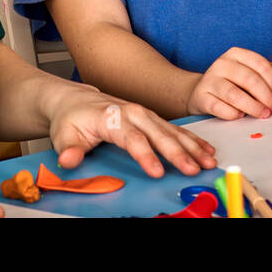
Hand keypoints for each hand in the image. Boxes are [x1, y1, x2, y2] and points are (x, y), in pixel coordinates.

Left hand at [43, 81, 217, 177]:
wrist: (77, 100)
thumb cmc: (73, 118)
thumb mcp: (64, 134)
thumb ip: (69, 149)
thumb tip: (68, 160)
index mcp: (113, 116)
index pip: (132, 138)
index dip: (146, 155)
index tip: (158, 171)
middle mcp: (133, 113)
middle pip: (159, 134)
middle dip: (178, 153)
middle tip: (193, 169)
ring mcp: (145, 114)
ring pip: (173, 131)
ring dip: (192, 147)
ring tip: (208, 162)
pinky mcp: (153, 119)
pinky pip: (177, 129)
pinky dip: (193, 140)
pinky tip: (206, 150)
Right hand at [187, 47, 271, 119]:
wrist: (203, 92)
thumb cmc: (233, 83)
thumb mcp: (252, 73)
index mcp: (236, 54)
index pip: (260, 64)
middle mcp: (221, 63)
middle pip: (249, 79)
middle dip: (265, 96)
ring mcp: (210, 80)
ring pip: (234, 94)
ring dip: (252, 107)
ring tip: (262, 114)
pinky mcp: (202, 97)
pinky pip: (220, 107)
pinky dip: (233, 114)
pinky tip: (241, 115)